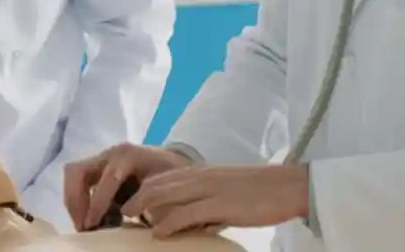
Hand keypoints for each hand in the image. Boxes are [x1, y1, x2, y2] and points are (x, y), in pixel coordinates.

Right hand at [64, 143, 191, 230]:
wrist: (173, 163)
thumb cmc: (171, 177)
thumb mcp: (165, 189)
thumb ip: (147, 201)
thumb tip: (127, 217)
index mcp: (129, 156)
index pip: (107, 178)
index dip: (97, 203)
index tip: (92, 226)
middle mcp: (110, 154)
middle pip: (77, 172)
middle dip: (75, 201)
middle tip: (82, 227)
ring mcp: (101, 159)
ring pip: (73, 176)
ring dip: (74, 203)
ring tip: (85, 226)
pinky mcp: (97, 169)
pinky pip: (78, 183)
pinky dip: (80, 202)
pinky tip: (93, 219)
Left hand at [121, 163, 309, 236]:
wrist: (288, 185)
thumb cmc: (260, 192)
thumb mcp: (225, 192)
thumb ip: (204, 205)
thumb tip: (189, 225)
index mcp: (200, 172)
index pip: (160, 177)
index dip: (139, 190)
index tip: (125, 203)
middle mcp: (199, 176)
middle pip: (155, 184)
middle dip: (132, 198)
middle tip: (116, 213)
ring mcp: (208, 189)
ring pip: (164, 195)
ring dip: (141, 208)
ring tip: (124, 220)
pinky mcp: (220, 204)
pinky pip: (187, 213)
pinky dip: (168, 223)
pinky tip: (156, 232)